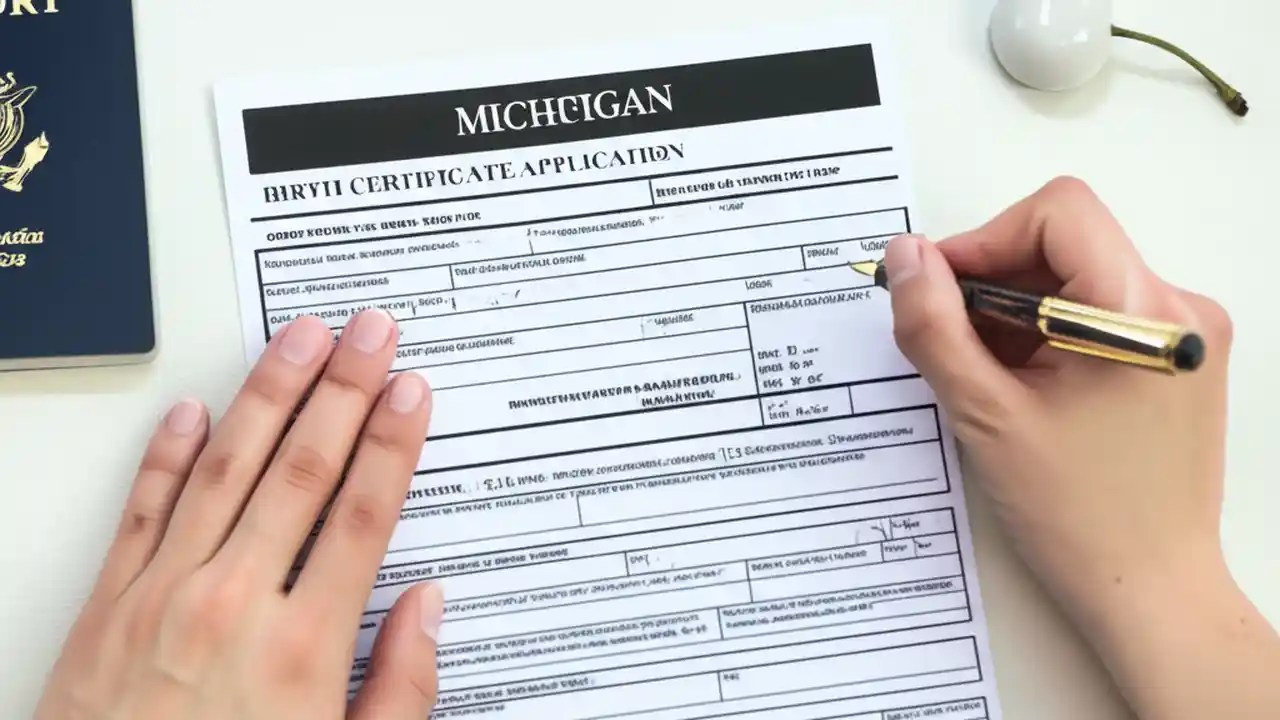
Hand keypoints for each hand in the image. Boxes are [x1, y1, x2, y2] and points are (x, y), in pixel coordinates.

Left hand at [34, 310, 441, 719]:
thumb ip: (400, 688)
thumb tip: (427, 609)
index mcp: (304, 648)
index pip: (362, 515)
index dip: (392, 443)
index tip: (411, 394)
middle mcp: (233, 605)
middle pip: (302, 471)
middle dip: (343, 390)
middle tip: (369, 335)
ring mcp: (163, 596)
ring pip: (227, 468)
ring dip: (268, 394)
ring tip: (297, 341)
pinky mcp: (107, 604)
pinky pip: (143, 509)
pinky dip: (169, 454)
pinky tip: (194, 410)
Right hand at [883, 177, 1279, 718]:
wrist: (1150, 591)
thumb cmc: (1078, 517)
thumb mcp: (987, 414)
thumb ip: (936, 326)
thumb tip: (906, 257)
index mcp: (1141, 313)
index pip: (1059, 212)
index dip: (985, 239)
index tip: (938, 287)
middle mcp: (1179, 310)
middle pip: (1067, 243)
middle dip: (995, 282)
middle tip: (949, 339)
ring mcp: (1185, 336)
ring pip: (1079, 280)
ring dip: (1018, 314)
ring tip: (990, 378)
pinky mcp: (1177, 361)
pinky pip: (1100, 315)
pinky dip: (1049, 336)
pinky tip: (1024, 388)